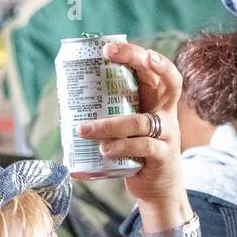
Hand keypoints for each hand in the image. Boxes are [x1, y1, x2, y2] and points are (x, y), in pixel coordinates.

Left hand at [75, 40, 189, 225]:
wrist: (159, 189)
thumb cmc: (138, 153)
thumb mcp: (129, 128)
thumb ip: (113, 112)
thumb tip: (69, 99)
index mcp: (158, 101)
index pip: (157, 70)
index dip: (141, 55)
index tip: (110, 47)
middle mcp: (167, 113)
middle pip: (165, 80)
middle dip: (140, 61)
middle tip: (109, 55)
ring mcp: (167, 135)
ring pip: (139, 122)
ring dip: (108, 124)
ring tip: (82, 129)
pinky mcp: (163, 156)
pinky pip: (142, 147)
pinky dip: (120, 147)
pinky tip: (104, 149)